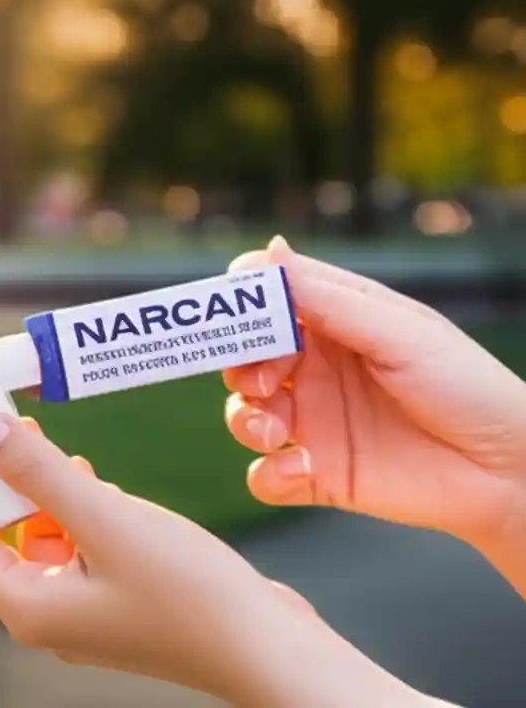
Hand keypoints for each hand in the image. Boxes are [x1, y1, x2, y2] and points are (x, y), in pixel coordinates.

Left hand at [0, 411, 432, 705]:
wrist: (270, 649)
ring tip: (77, 465)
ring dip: (54, 499)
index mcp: (30, 611)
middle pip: (6, 540)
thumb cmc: (189, 593)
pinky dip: (88, 518)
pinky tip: (114, 496)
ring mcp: (88, 616)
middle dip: (14, 486)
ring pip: (48, 543)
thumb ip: (37, 471)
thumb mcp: (105, 518)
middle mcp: (52, 620)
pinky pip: (84, 552)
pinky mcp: (122, 605)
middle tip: (29, 431)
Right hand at [225, 237, 525, 592]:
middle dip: (236, 365)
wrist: (508, 471)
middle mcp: (314, 369)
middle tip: (259, 380)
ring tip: (275, 431)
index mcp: (333, 323)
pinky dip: (270, 474)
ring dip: (244, 419)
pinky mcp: (316, 475)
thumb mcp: (399, 333)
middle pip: (242, 357)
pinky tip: (302, 471)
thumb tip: (269, 253)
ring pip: (243, 414)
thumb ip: (329, 300)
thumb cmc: (466, 386)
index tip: (230, 313)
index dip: (239, 302)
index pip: (265, 299)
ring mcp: (312, 423)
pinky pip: (264, 475)